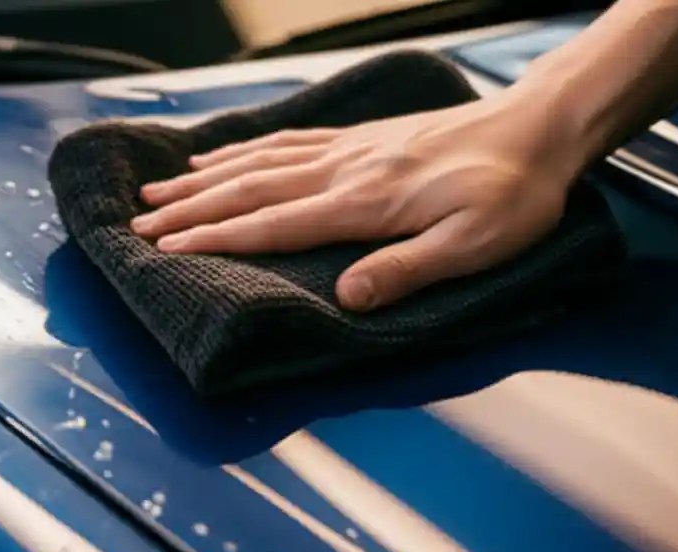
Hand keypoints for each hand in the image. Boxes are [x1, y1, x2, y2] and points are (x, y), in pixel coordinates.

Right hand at [130, 91, 586, 310]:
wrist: (538, 127)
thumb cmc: (514, 193)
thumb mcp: (476, 244)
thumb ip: (408, 269)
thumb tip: (346, 298)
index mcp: (365, 202)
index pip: (273, 224)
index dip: (215, 239)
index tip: (167, 250)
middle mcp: (343, 169)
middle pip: (250, 190)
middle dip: (190, 211)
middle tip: (138, 227)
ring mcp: (347, 148)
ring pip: (258, 161)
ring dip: (203, 179)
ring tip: (157, 192)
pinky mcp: (358, 137)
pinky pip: (286, 139)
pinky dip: (244, 149)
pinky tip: (221, 156)